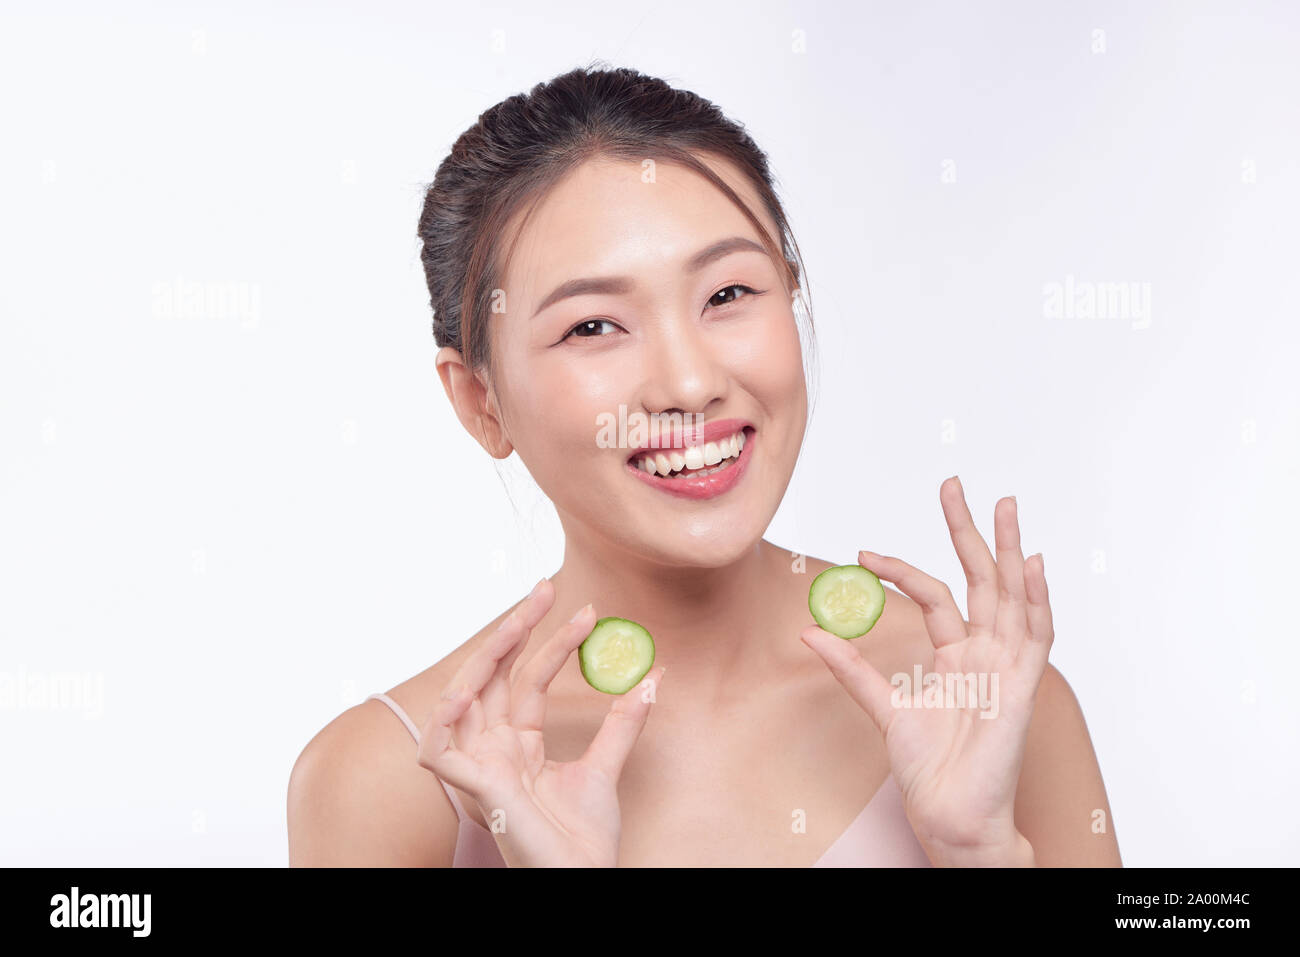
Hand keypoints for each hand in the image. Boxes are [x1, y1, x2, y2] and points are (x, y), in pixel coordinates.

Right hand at [417, 578, 665, 866]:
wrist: (583, 880)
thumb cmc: (585, 840)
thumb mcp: (606, 768)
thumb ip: (622, 722)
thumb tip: (652, 675)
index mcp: (519, 745)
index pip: (527, 679)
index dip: (552, 641)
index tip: (586, 610)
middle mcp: (493, 750)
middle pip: (494, 676)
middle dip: (516, 629)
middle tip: (547, 589)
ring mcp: (479, 767)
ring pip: (465, 698)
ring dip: (487, 657)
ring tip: (518, 623)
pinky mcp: (472, 789)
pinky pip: (437, 749)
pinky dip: (444, 718)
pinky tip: (467, 688)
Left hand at [799, 476, 1052, 866]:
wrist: (947, 813)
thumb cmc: (925, 767)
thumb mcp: (880, 706)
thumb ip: (850, 667)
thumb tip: (810, 630)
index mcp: (956, 655)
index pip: (934, 595)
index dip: (902, 569)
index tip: (863, 552)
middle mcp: (985, 653)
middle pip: (981, 580)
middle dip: (970, 532)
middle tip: (956, 485)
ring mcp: (1007, 667)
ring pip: (1011, 597)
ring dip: (1009, 550)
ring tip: (1003, 506)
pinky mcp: (1022, 688)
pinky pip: (1035, 637)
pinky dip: (1035, 601)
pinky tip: (1030, 564)